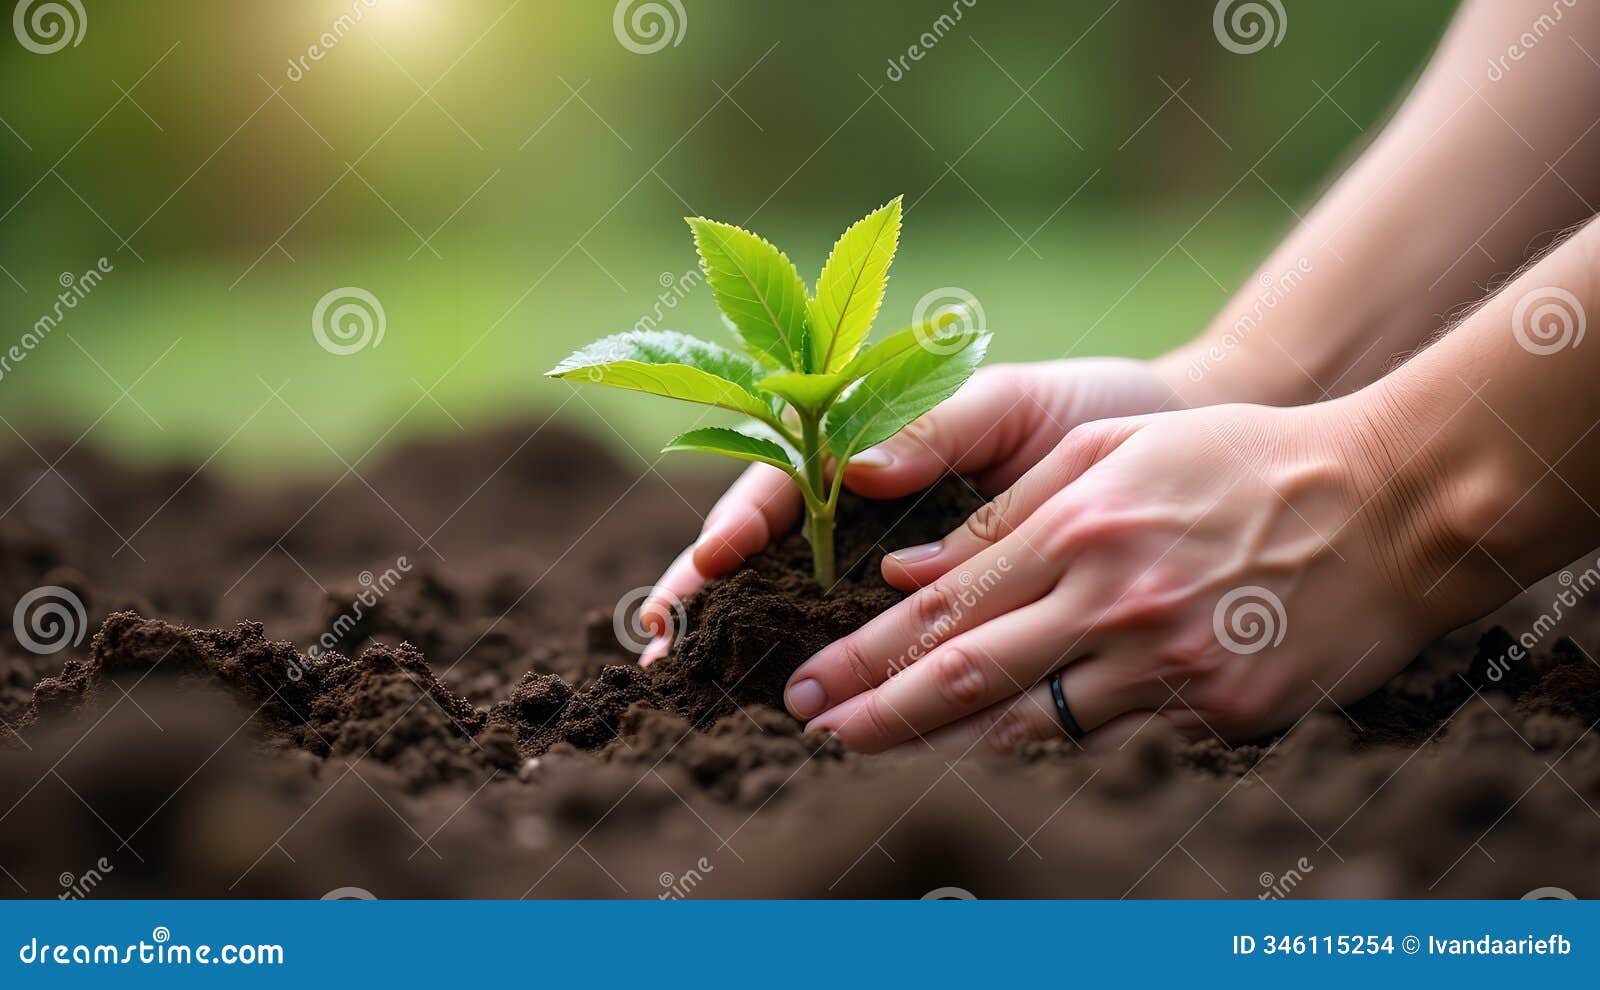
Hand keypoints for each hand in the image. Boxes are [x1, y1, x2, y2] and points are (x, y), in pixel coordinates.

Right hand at [639, 358, 1188, 661]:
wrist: (1184, 459)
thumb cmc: (1095, 412)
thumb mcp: (1013, 400)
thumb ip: (936, 425)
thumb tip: (854, 465)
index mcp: (877, 449)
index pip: (784, 481)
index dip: (741, 518)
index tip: (716, 556)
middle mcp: (874, 517)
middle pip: (771, 556)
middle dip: (710, 595)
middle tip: (663, 643)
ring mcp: (901, 571)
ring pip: (808, 611)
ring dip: (749, 643)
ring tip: (695, 680)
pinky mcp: (948, 620)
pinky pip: (886, 652)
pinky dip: (844, 679)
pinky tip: (809, 709)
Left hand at [783, 396, 1468, 751]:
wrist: (1389, 502)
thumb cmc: (1242, 459)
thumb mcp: (1115, 447)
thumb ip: (1006, 512)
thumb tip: (905, 573)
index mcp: (1080, 524)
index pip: (945, 605)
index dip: (868, 652)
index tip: (810, 683)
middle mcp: (1112, 599)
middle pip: (966, 675)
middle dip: (876, 713)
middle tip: (811, 735)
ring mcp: (1167, 663)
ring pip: (1027, 725)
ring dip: (941, 749)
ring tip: (874, 760)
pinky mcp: (1218, 710)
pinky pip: (1109, 738)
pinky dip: (1043, 750)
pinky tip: (992, 762)